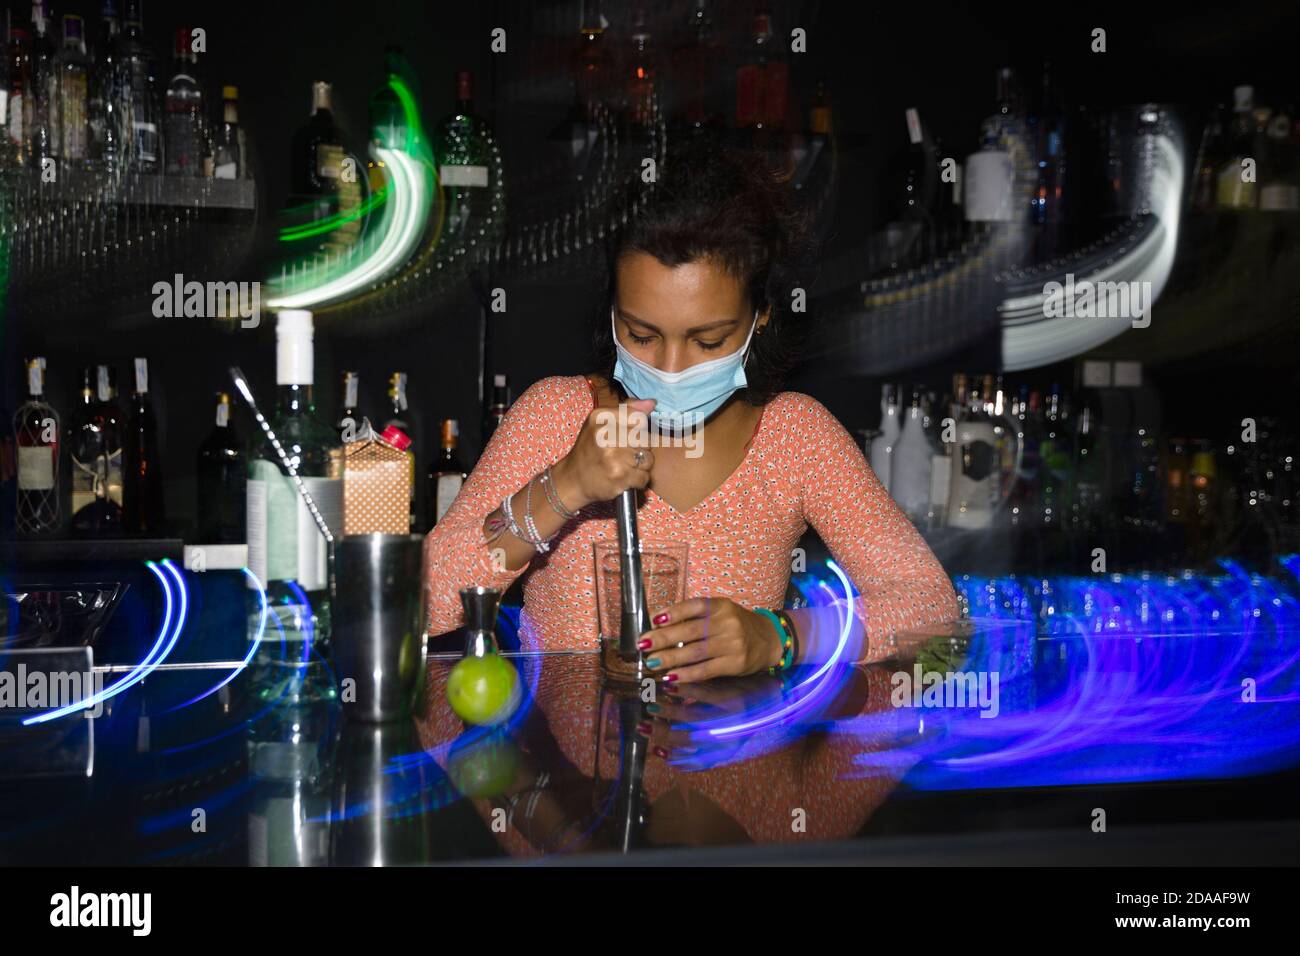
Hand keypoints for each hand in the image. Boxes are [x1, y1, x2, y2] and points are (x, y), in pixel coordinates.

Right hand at [551, 398, 655, 509]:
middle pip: (646, 439)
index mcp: (601, 417)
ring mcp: (613, 457)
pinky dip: (638, 479)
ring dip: (641, 465)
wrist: (573, 479)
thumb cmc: (590, 448)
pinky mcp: (619, 477)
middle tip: (626, 453)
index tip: (628, 437)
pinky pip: (644, 476)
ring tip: (626, 465)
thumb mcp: (600, 422)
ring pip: (648, 459)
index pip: (639, 419)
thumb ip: (627, 410)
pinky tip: (625, 477)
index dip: (640, 430)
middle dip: (641, 448)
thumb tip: (652, 403)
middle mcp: (606, 435)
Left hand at [637, 598, 784, 683]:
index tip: (654, 620)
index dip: (673, 613)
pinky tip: (670, 677)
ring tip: (651, 662)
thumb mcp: (720, 612)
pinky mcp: (735, 664)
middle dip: (664, 638)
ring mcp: (732, 644)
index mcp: (721, 606)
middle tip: (643, 644)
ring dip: (671, 658)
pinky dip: (686, 674)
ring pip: (695, 652)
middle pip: (691, 631)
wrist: (769, 640)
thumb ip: (695, 616)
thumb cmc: (736, 625)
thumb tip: (659, 624)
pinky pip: (706, 670)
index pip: (694, 606)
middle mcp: (727, 623)